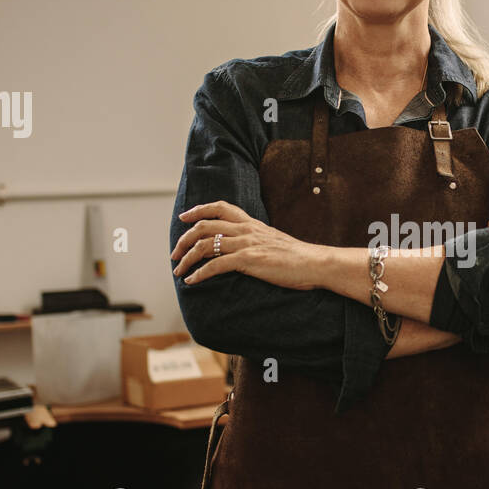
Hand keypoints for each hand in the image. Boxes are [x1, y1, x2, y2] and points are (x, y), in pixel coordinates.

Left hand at [172, 201, 321, 290]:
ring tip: (178, 270)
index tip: (184, 217)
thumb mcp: (274, 241)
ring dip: (186, 258)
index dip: (199, 210)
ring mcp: (246, 244)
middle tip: (174, 253)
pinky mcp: (248, 261)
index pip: (220, 207)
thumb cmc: (297, 257)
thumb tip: (245, 248)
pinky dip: (199, 273)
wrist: (314, 263)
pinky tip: (192, 281)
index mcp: (251, 223)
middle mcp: (245, 230)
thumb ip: (257, 240)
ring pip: (204, 245)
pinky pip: (214, 265)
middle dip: (184, 239)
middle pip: (204, 226)